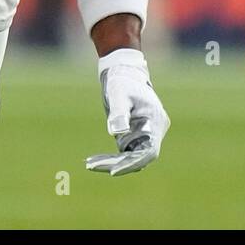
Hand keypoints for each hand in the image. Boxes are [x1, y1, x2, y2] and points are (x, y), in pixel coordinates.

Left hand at [85, 48, 168, 175]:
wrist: (123, 72)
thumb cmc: (121, 81)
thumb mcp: (118, 94)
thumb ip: (118, 113)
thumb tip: (117, 133)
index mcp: (155, 121)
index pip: (149, 151)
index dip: (132, 164)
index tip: (113, 172)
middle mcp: (155, 130)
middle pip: (139, 157)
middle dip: (116, 164)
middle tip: (91, 166)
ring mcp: (147, 134)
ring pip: (131, 157)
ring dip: (112, 162)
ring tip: (89, 163)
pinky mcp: (137, 136)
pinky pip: (126, 152)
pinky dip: (112, 157)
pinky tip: (94, 160)